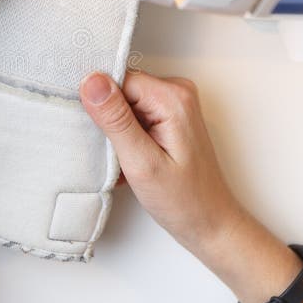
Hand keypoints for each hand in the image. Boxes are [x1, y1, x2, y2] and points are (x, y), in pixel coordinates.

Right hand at [80, 70, 243, 260]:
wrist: (210, 223)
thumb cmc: (183, 200)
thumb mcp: (141, 163)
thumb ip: (116, 120)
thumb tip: (92, 81)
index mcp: (173, 98)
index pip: (118, 80)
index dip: (100, 105)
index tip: (100, 134)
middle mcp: (176, 92)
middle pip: (120, 90)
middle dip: (108, 120)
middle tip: (114, 153)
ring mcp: (173, 104)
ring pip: (123, 104)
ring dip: (115, 132)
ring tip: (123, 161)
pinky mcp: (168, 116)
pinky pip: (133, 114)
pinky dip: (125, 137)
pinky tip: (129, 160)